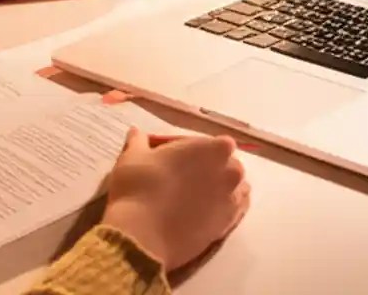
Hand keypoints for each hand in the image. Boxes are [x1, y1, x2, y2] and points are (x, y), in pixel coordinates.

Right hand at [100, 129, 250, 271]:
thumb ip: (139, 141)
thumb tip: (136, 132)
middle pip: (228, 166)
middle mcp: (231, 172)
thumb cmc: (139, 187)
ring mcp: (233, 200)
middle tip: (187, 178)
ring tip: (195, 197)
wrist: (142, 236)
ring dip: (220, 189)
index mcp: (215, 148)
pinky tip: (205, 212)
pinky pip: (233, 212)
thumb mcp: (133, 157)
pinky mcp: (228, 226)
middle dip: (213, 169)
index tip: (182, 158)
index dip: (200, 151)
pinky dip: (222, 209)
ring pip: (234, 189)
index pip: (218, 144)